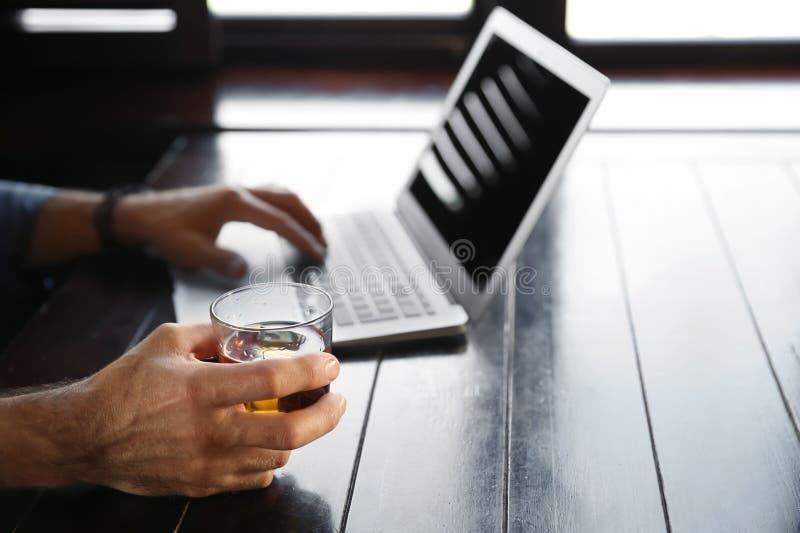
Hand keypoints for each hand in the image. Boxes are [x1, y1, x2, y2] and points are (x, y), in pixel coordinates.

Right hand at [0, 323, 345, 496]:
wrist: (87, 436)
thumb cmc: (123, 386)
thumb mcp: (166, 341)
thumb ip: (212, 333)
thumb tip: (244, 329)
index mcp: (201, 390)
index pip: (273, 381)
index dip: (311, 371)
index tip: (331, 364)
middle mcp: (209, 431)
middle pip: (289, 433)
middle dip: (326, 415)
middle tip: (336, 399)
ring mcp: (207, 463)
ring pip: (277, 458)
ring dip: (299, 436)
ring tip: (304, 416)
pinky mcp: (202, 484)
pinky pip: (254, 478)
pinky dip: (270, 460)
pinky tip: (268, 443)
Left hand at [115, 185, 326, 276]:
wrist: (143, 213)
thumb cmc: (164, 231)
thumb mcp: (190, 251)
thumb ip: (219, 260)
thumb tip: (244, 270)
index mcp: (234, 204)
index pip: (278, 220)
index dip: (301, 237)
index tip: (317, 253)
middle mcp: (240, 191)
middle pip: (288, 200)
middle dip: (310, 220)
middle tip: (324, 243)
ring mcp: (237, 189)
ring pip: (281, 193)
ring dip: (301, 210)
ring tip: (314, 231)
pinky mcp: (233, 193)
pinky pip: (270, 194)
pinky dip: (286, 206)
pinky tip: (288, 218)